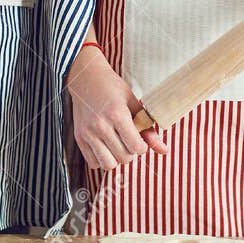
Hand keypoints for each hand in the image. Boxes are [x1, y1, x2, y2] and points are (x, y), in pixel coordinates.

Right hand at [66, 45, 167, 169]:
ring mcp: (88, 133)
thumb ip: (148, 129)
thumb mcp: (134, 104)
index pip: (137, 148)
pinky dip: (102, 159)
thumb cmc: (113, 88)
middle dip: (131, 152)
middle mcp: (101, 125)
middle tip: (129, 140)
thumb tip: (165, 151)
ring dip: (116, 159)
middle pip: (124, 158)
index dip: (142, 147)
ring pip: (109, 165)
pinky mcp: (78, 137)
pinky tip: (105, 146)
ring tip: (117, 145)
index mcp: (117, 114)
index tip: (140, 139)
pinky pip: (94, 163)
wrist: (85, 78)